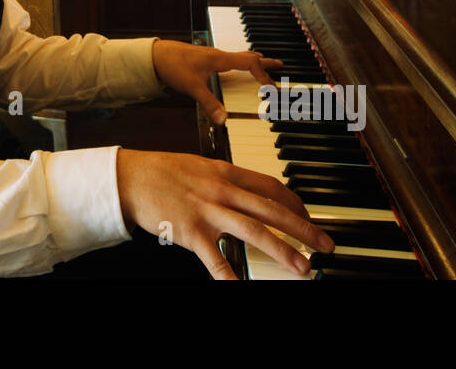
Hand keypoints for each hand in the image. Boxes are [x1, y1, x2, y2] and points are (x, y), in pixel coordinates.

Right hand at [116, 148, 334, 279]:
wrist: (130, 177)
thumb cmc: (161, 171)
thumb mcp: (199, 165)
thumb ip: (224, 177)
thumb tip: (246, 190)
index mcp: (225, 171)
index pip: (271, 187)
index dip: (295, 203)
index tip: (308, 217)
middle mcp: (222, 190)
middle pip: (272, 210)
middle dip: (304, 228)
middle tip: (325, 244)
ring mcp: (208, 212)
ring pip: (255, 232)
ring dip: (284, 251)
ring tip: (304, 267)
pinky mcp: (191, 233)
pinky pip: (217, 260)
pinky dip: (232, 278)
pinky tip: (243, 290)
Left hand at [152, 39, 279, 125]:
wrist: (154, 55)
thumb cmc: (172, 64)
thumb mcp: (192, 87)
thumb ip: (209, 103)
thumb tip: (223, 120)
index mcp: (220, 58)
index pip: (250, 63)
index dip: (263, 74)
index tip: (272, 87)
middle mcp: (218, 55)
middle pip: (248, 57)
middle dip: (265, 62)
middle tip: (280, 64)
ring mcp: (211, 56)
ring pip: (238, 57)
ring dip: (252, 62)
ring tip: (262, 66)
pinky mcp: (204, 60)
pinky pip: (228, 60)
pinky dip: (238, 64)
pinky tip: (234, 70)